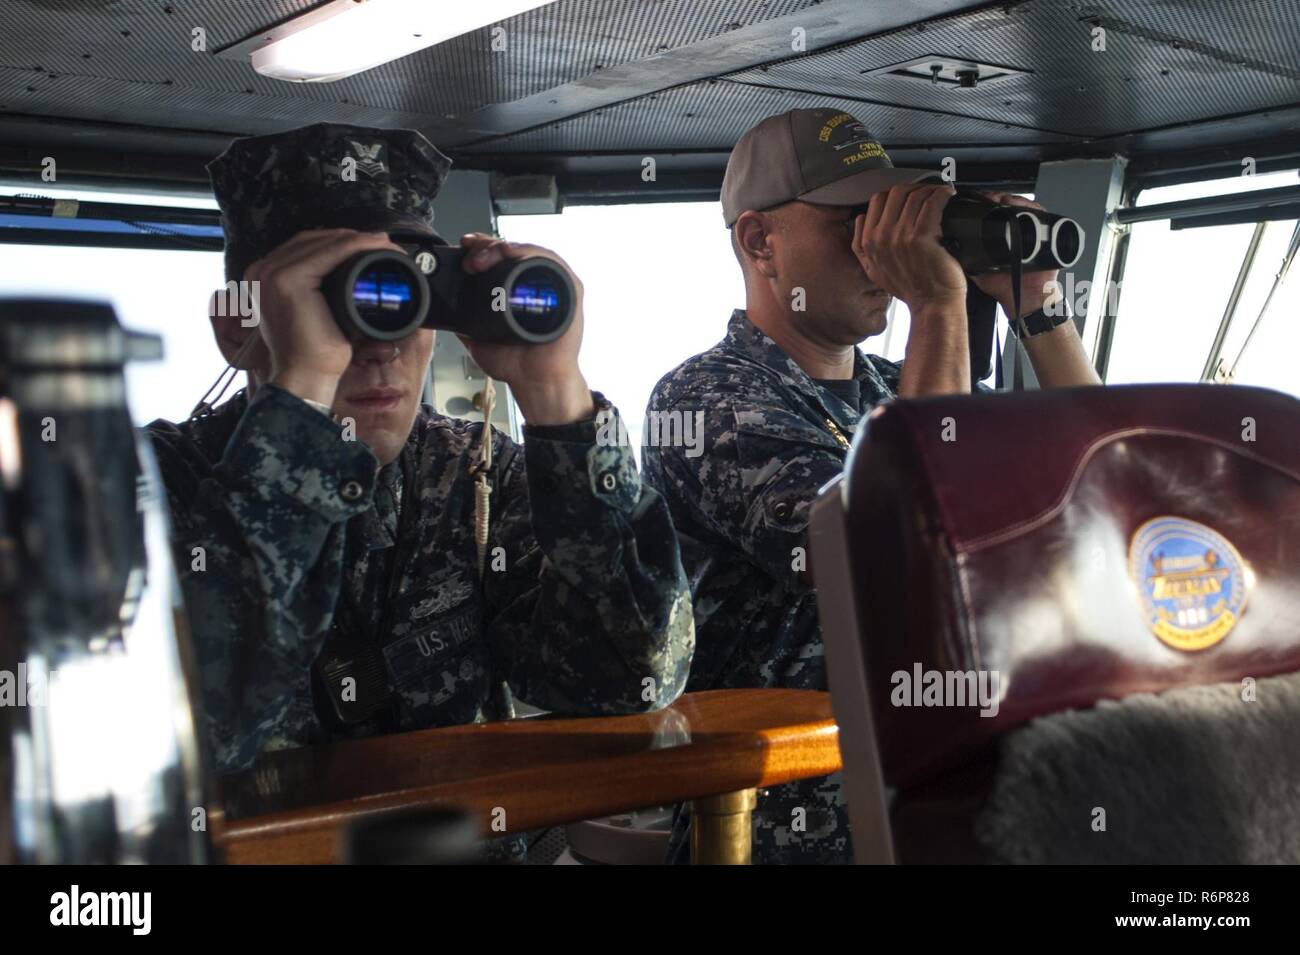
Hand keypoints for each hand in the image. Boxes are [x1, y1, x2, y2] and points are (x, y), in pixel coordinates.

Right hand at [243, 229, 403, 405]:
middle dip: (351, 238)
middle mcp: (261, 271)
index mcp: (264, 277)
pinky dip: (358, 247)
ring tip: (385, 245)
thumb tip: (352, 273)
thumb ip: (321, 290)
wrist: (305, 378)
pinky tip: (377, 247)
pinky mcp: (288, 279)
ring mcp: (272, 273)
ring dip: (360, 239)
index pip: (306, 247)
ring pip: (324, 242)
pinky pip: (330, 252)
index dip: (339, 241)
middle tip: (382, 243)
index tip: (370, 245)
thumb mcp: (317, 312)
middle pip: (314, 240)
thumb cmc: (314, 354)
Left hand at [456, 233, 593, 425]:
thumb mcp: (480, 338)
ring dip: (505, 247)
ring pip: (531, 251)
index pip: (500, 258)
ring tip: (485, 257)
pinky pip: (552, 262)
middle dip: (488, 246)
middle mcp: (537, 285)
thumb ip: (466, 323)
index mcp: (518, 291)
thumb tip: (446, 311)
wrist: (536, 383)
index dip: (482, 248)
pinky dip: (532, 253)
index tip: (464, 248)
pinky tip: (513, 253)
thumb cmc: (517, 363)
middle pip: (513, 249)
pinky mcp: (570, 290)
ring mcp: (555, 286)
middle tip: (470, 256)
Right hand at [853, 183, 966, 311]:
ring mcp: (900, 237)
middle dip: (914, 188)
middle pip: (896, 193)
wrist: (932, 305)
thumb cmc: (911, 289)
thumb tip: (860, 219)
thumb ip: (861, 246)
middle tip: (928, 192)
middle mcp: (881, 238)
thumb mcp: (873, 271)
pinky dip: (942, 195)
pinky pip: (931, 203)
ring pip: (915, 196)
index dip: (896, 193)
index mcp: (869, 243)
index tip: (910, 194)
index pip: (878, 200)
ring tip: (940, 194)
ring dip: (930, 190)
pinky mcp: (921, 237)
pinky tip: (948, 196)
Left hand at [968, 192, 1063, 318]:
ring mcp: (1033, 231)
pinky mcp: (1047, 235)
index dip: (987, 203)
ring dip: (1014, 200)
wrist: (1025, 299)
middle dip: (1000, 198)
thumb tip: (946, 248)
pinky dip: (1033, 209)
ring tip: (1003, 199)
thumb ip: (964, 258)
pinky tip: (1021, 206)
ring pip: (1025, 207)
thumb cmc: (1004, 286)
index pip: (994, 211)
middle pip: (1010, 205)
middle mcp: (1017, 231)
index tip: (977, 200)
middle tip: (990, 197)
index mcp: (1002, 237)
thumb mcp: (978, 269)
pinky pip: (1042, 216)